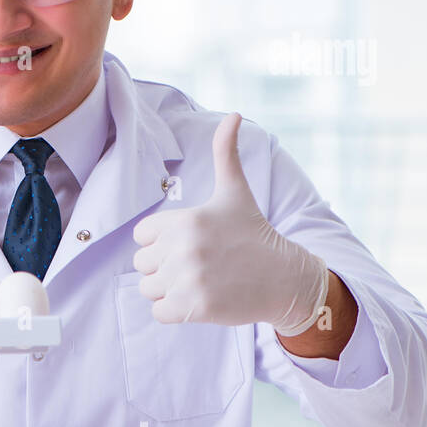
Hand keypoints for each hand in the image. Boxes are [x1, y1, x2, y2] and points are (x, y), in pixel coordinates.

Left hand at [131, 112, 328, 333]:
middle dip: (165, 267)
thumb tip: (235, 114)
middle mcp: (185, 248)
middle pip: (142, 264)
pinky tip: (199, 300)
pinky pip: (159, 312)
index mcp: (186, 220)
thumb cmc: (253, 233)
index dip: (161, 242)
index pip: (141, 237)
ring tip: (200, 281)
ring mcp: (190, 279)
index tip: (190, 242)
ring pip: (149, 289)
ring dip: (169, 290)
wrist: (285, 277)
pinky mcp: (195, 307)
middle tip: (199, 264)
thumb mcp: (235, 191)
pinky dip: (175, 311)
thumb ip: (226, 153)